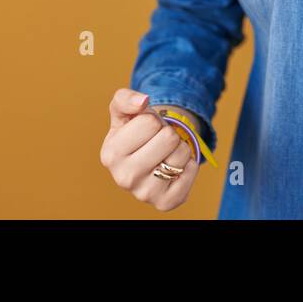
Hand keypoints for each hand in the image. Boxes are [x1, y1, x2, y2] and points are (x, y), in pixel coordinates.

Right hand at [100, 88, 200, 211]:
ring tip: (165, 154)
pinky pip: (192, 171)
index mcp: (110, 154)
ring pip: (182, 154)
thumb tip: (142, 101)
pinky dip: (189, 165)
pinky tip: (174, 168)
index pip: (150, 123)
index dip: (153, 120)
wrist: (147, 157)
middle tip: (158, 142)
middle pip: (169, 138)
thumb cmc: (134, 131)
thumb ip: (126, 98)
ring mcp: (144, 194)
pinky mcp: (165, 203)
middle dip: (168, 134)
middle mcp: (124, 178)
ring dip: (179, 149)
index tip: (146, 130)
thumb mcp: (124, 111)